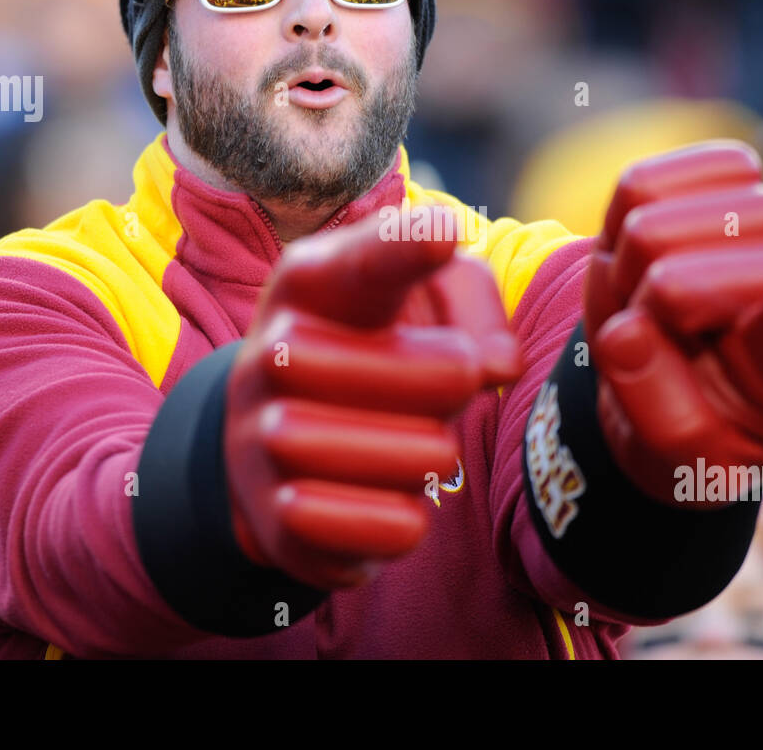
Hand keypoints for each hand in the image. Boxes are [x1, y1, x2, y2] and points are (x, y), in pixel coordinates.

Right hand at [224, 207, 521, 588]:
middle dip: (448, 383)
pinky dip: (400, 521)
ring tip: (424, 446)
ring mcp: (260, 438)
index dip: (404, 248)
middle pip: (405, 366)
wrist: (272, 447)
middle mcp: (270, 354)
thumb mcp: (423, 307)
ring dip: (429, 455)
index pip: (361, 261)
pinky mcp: (273, 517)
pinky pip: (369, 526)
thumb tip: (501, 362)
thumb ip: (472, 306)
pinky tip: (397, 504)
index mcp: (312, 284)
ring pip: (401, 455)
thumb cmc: (373, 353)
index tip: (446, 236)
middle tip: (456, 384)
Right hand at [584, 141, 762, 503]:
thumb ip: (659, 415)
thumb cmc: (706, 427)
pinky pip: (640, 184)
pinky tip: (645, 262)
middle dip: (633, 326)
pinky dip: (619, 227)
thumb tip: (624, 332)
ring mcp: (753, 218)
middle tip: (656, 344)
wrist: (700, 383)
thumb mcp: (688, 461)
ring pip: (649, 227)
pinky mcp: (708, 182)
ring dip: (624, 278)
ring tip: (651, 309)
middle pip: (673, 281)